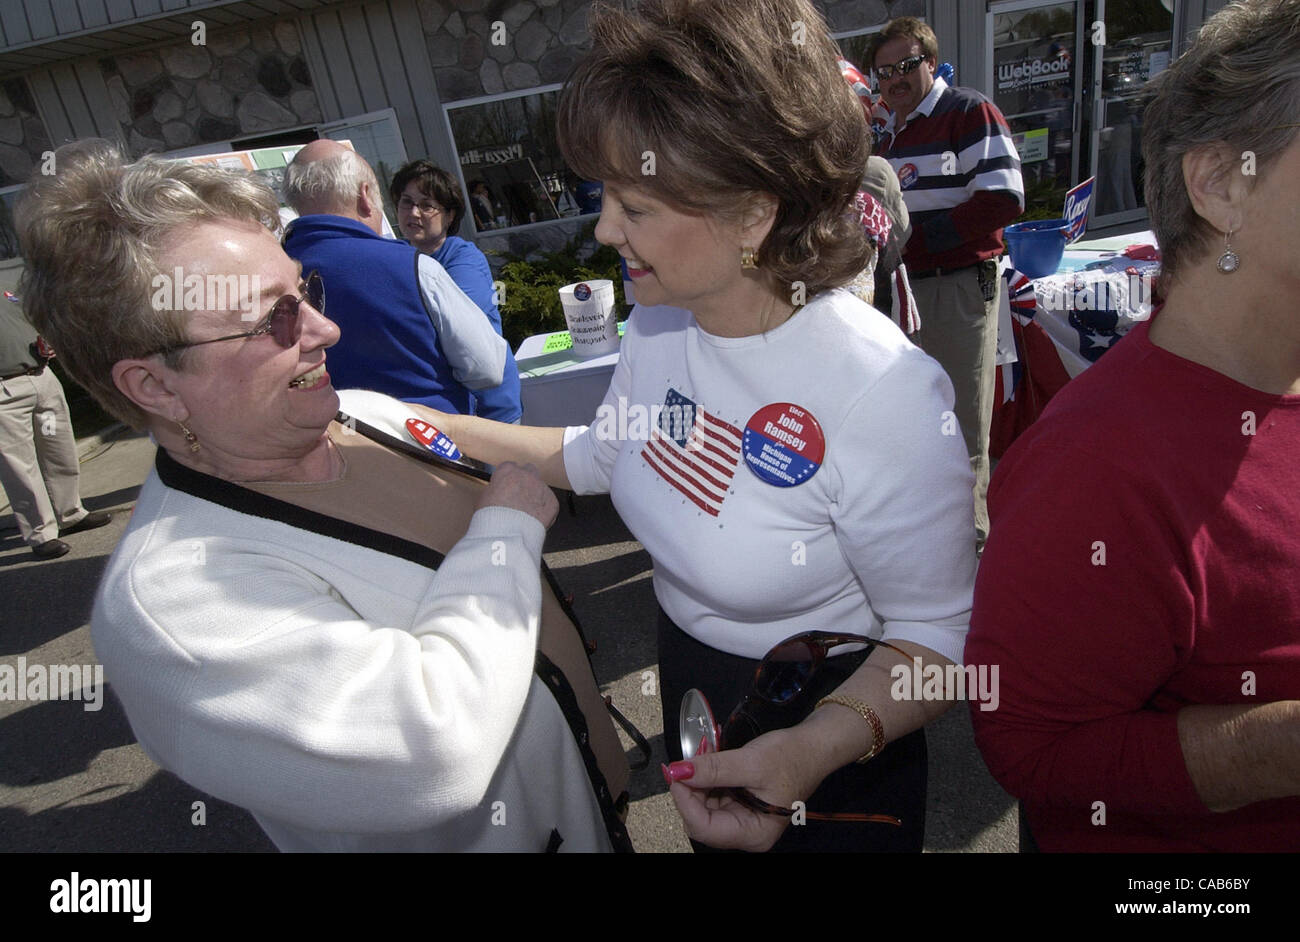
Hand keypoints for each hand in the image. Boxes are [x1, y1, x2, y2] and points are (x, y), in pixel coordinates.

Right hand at [478, 462, 557, 527]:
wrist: (507, 533)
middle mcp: (527, 475)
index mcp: (508, 471)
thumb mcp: (484, 497)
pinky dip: (544, 510)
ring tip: (526, 513)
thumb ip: (496, 489)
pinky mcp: (552, 502)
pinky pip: (549, 503)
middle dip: (526, 480)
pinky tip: (534, 520)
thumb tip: (499, 492)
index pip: (510, 467)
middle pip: (529, 471)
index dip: (508, 478)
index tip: (507, 486)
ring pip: (541, 488)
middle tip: (520, 495)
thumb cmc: (492, 517)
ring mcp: (542, 487)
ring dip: (535, 496)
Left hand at [664, 727, 821, 851]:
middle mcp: (745, 833)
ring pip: (703, 806)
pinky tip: (710, 759)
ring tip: (703, 754)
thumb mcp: (751, 761)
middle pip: (700, 819)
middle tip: (688, 759)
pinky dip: (706, 778)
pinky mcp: (739, 805)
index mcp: (753, 834)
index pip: (704, 827)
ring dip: (697, 781)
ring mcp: (742, 820)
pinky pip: (712, 796)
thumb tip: (678, 771)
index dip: (685, 801)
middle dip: (691, 789)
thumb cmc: (791, 757)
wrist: (813, 746)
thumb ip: (713, 769)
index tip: (676, 772)